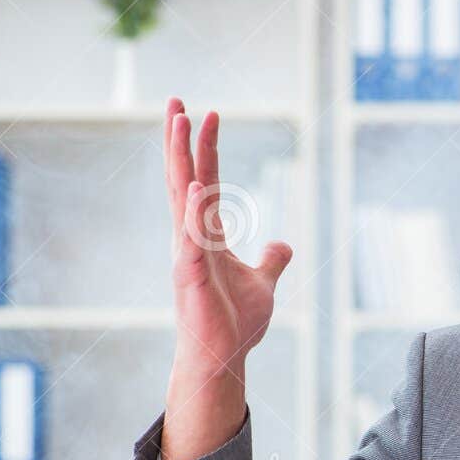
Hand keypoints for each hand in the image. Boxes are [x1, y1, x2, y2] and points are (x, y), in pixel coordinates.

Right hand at [164, 98, 292, 380]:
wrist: (223, 358)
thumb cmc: (235, 323)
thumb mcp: (263, 283)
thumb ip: (271, 260)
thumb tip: (282, 244)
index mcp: (205, 234)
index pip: (205, 181)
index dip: (205, 148)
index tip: (206, 114)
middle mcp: (190, 237)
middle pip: (184, 178)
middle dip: (179, 139)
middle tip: (176, 101)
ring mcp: (187, 254)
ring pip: (182, 197)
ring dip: (181, 159)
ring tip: (180, 122)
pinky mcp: (191, 276)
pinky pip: (193, 238)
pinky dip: (195, 212)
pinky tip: (197, 186)